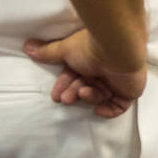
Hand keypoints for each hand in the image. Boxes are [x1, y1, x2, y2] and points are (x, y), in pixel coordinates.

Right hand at [23, 29, 146, 117]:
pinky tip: (98, 109)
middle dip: (73, 93)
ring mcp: (117, 81)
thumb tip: (27, 46)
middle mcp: (104, 71)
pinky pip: (119, 106)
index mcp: (89, 61)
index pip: (74, 77)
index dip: (64, 86)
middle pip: (86, 87)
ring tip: (83, 91)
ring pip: (100, 96)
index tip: (55, 96)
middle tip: (65, 99)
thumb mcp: (64, 49)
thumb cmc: (90, 48)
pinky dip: (109, 110)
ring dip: (89, 96)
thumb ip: (48, 52)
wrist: (116, 48)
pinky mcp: (130, 91)